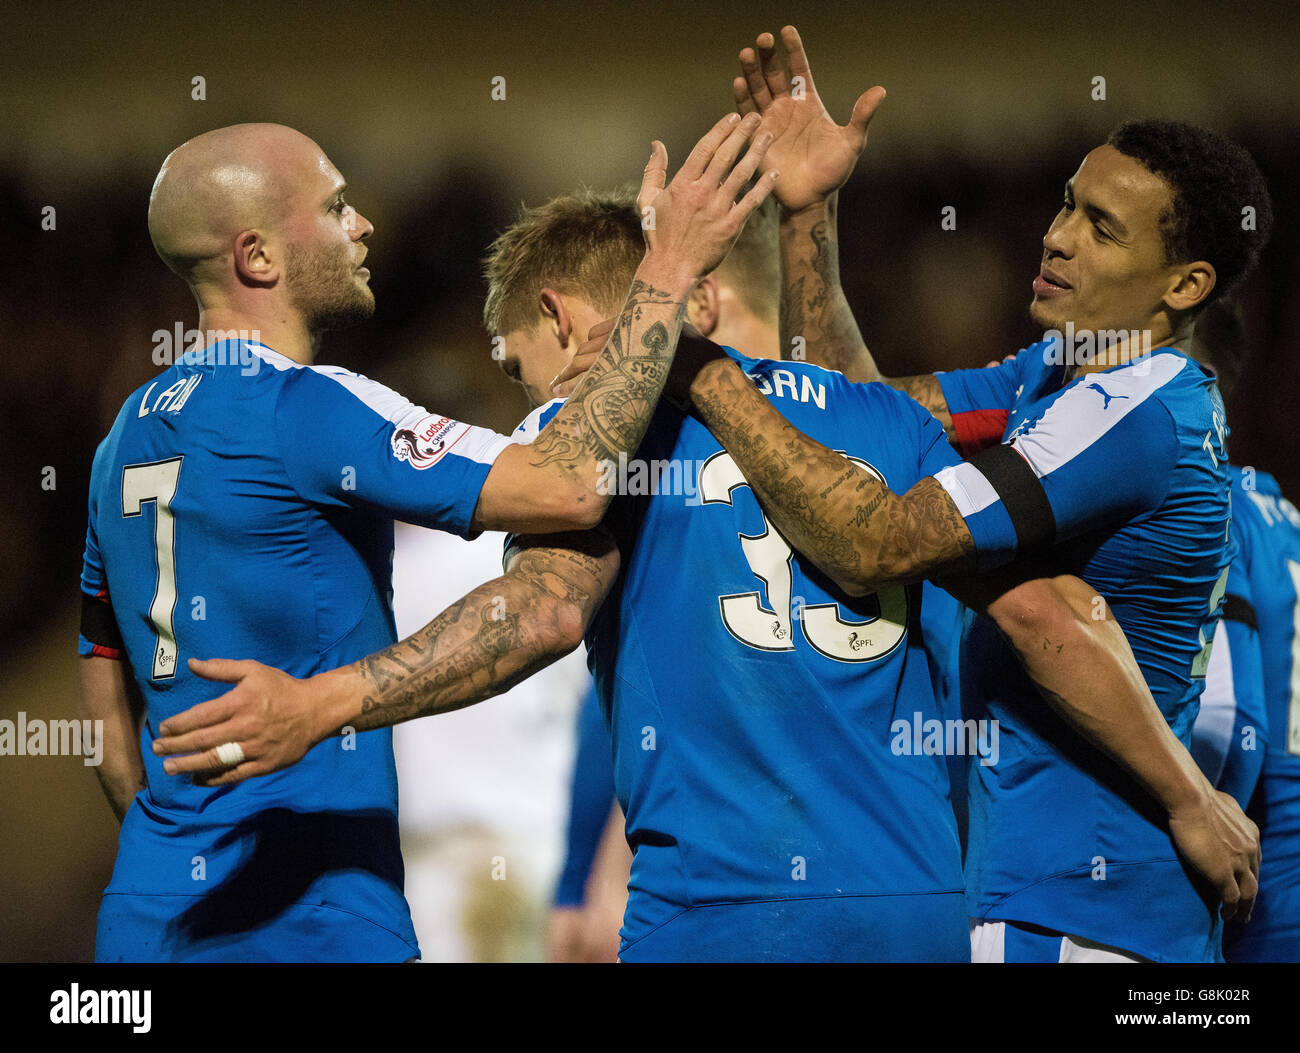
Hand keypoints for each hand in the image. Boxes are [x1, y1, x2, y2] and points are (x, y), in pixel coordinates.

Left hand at [151, 658, 330, 785]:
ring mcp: (255, 748)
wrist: (315, 710)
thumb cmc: (281, 688)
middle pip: (203, 740)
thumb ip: (221, 668)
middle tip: (157, 749)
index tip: (163, 728)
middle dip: (176, 746)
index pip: (201, 716)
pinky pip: (234, 774)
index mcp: (240, 702)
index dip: (178, 725)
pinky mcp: (264, 764)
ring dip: (189, 765)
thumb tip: (192, 664)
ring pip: (215, 760)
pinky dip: (214, 778)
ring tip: (170, 768)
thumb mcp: (253, 670)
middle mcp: (245, 726)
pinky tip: (197, 778)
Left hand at [552, 319, 726, 405]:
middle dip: (573, 365)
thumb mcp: (672, 330)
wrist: (705, 370)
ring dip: (570, 377)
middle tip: (559, 379)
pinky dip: (581, 386)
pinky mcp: (628, 372)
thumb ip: (652, 331)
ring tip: (556, 389)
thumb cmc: (693, 351)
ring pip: (588, 363)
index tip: (577, 361)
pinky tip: (569, 395)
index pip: (599, 333)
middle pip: (590, 349)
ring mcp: (627, 352)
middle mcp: (626, 333)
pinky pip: (597, 379)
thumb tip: (643, 336)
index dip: (586, 349)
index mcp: (633, 320)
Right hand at [637, 111, 776, 287]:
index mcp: (682, 184)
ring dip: (756, 152)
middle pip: (725, 155)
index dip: (721, 130)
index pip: (705, 148)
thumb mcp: (647, 200)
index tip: (733, 117)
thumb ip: (654, 170)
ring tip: (768, 136)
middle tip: (756, 116)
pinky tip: (775, 173)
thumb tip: (656, 144)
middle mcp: (701, 193)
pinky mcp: (730, 227)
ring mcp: (717, 210)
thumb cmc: (658, 234)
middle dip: (742, 133)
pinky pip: (751, 202)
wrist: (670, 268)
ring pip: (741, 174)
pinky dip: (764, 187)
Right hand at [733, 25, 884, 214]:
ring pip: (757, 90)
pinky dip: (741, 99)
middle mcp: (787, 108)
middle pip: (774, 74)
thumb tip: (881, 90)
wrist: (812, 199)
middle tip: (763, 38)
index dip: (794, 49)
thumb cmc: (833, 172)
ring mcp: (770, 122)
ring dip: (750, 72)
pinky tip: (738, 83)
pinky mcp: (757, 138)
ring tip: (745, 53)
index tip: (787, 30)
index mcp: (809, 103)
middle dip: (768, 56)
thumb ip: (862, 116)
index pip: (800, 68)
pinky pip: (747, 115)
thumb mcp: (852, 142)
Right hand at [1167, 786, 1260, 920]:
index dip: (1249, 872)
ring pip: (1248, 893)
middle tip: (1246, 907)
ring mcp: (1238, 863)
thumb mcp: (1220, 801)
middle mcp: (1250, 849)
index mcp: (1250, 833)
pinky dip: (1230, 909)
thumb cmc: (1196, 795)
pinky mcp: (1222, 874)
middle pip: (1254, 879)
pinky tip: (1225, 916)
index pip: (1254, 859)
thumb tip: (1216, 807)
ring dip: (1245, 907)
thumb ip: (1224, 811)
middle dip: (1251, 894)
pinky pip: (1231, 898)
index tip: (1243, 880)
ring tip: (1240, 918)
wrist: (1191, 799)